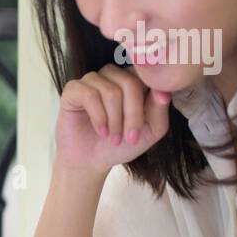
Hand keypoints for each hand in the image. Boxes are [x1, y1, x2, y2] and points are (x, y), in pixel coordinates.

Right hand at [55, 64, 171, 172]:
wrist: (91, 161)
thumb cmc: (121, 143)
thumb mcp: (151, 130)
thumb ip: (159, 109)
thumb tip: (164, 92)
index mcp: (132, 79)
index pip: (146, 76)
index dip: (148, 103)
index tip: (144, 128)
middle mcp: (112, 75)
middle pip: (130, 82)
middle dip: (132, 115)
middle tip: (129, 137)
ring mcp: (92, 80)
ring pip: (110, 91)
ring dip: (114, 119)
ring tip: (113, 137)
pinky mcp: (73, 90)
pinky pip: (89, 95)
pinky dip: (98, 117)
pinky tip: (101, 130)